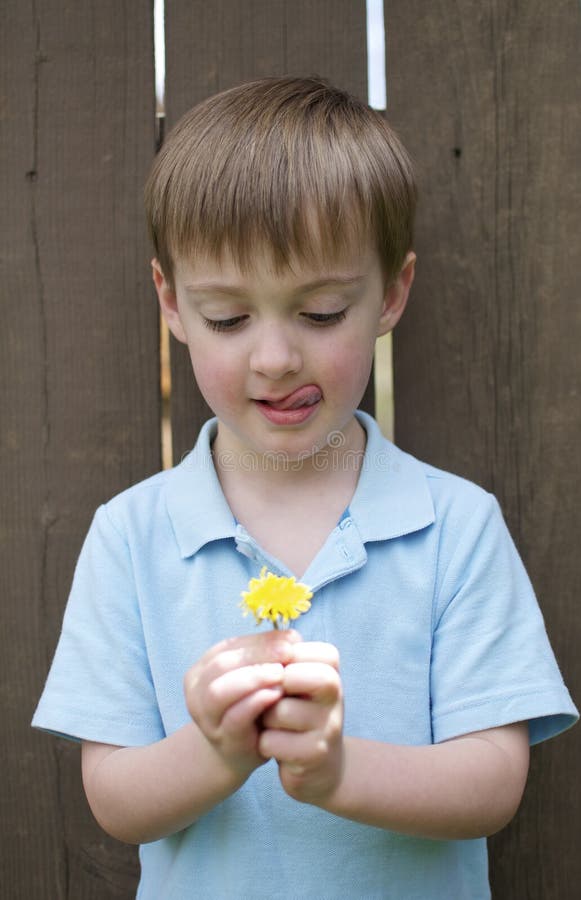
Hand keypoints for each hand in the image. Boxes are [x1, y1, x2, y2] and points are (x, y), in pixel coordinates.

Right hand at [184, 631, 300, 779]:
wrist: (237, 753)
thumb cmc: (251, 708)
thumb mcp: (255, 677)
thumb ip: (267, 656)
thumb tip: (293, 637)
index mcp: (203, 669)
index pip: (229, 646)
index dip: (261, 640)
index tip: (292, 638)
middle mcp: (197, 691)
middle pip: (222, 664)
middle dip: (258, 654)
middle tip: (288, 651)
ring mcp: (206, 718)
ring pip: (219, 691)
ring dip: (253, 678)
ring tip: (281, 673)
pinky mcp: (223, 738)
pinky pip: (234, 717)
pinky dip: (255, 702)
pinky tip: (276, 694)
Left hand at [259, 641, 343, 804]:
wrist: (317, 766)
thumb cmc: (296, 713)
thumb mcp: (291, 682)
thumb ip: (278, 661)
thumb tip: (263, 648)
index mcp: (329, 667)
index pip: (290, 649)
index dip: (272, 666)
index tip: (276, 680)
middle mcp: (336, 692)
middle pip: (286, 677)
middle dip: (270, 691)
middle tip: (274, 703)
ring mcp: (329, 724)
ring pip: (277, 711)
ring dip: (265, 720)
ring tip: (275, 726)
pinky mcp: (316, 754)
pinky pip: (271, 741)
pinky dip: (265, 744)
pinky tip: (278, 747)